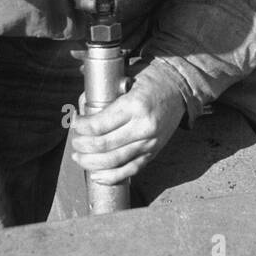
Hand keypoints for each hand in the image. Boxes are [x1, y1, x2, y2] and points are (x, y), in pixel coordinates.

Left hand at [69, 68, 186, 184]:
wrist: (181, 87)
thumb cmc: (152, 79)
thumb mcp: (129, 78)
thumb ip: (107, 93)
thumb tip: (82, 105)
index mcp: (135, 106)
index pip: (100, 125)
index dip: (81, 127)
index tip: (74, 123)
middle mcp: (143, 128)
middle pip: (104, 146)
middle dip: (83, 146)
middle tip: (74, 142)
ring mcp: (150, 143)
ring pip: (114, 162)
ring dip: (91, 163)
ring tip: (79, 157)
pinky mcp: (153, 152)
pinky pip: (131, 170)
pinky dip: (112, 176)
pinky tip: (97, 176)